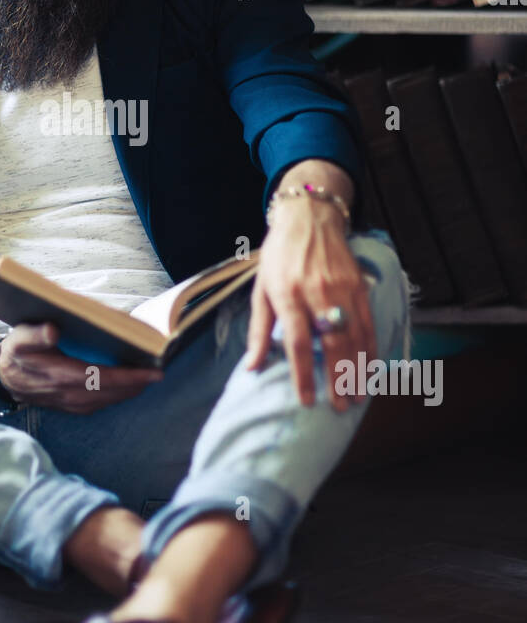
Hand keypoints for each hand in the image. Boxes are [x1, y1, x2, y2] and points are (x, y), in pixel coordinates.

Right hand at [0, 322, 163, 414]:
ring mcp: (72, 404)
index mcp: (58, 375)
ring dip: (131, 389)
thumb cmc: (16, 352)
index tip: (154, 373)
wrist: (3, 378)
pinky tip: (131, 384)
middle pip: (112, 391)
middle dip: (138, 383)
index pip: (101, 377)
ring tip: (151, 376)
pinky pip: (103, 403)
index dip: (129, 376)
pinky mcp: (74, 407)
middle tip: (161, 369)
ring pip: (110, 399)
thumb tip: (53, 329)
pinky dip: (120, 394)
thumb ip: (35, 334)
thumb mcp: (19, 338)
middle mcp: (68, 394)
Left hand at [244, 200, 376, 410]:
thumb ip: (258, 330)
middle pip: (332, 342)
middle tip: (340, 406)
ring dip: (358, 369)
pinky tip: (369, 368)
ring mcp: (342, 288)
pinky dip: (370, 349)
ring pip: (355, 336)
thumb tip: (252, 367)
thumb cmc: (279, 255)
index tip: (306, 400)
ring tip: (357, 396)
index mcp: (287, 294)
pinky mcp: (358, 286)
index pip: (298, 342)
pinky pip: (368, 323)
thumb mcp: (260, 289)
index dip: (303, 374)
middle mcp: (317, 292)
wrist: (309, 216)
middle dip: (338, 378)